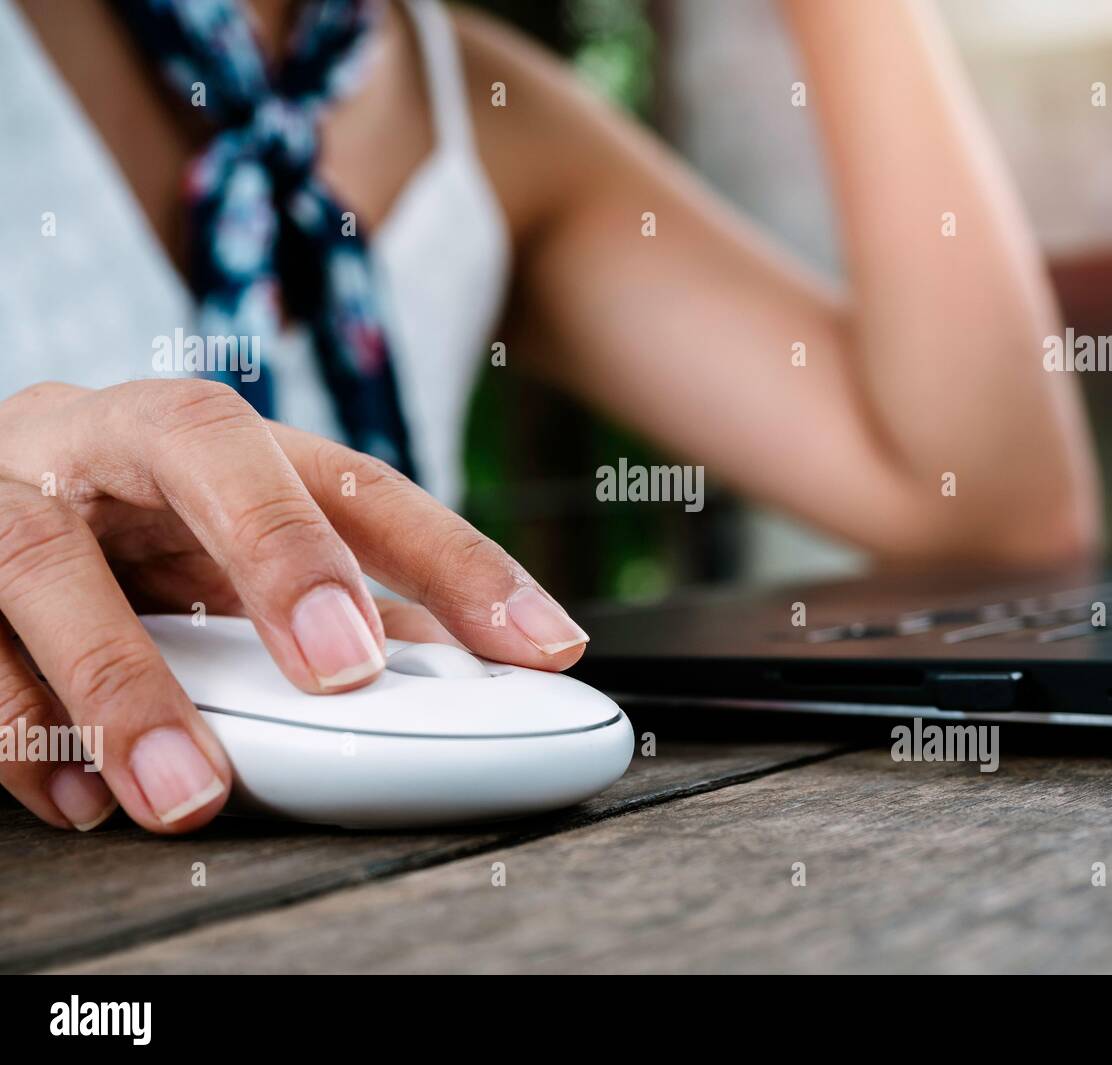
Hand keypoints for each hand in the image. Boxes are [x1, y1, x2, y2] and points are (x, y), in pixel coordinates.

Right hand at [0, 380, 588, 833]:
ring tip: (189, 792)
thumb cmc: (119, 535)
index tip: (543, 643)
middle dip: (283, 556)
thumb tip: (454, 667)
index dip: (455, 557)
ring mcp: (6, 488)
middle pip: (205, 446)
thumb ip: (327, 600)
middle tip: (345, 675)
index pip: (356, 479)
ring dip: (122, 682)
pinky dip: (13, 724)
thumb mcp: (224, 554)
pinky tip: (75, 796)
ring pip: (47, 555)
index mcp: (218, 442)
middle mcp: (114, 439)